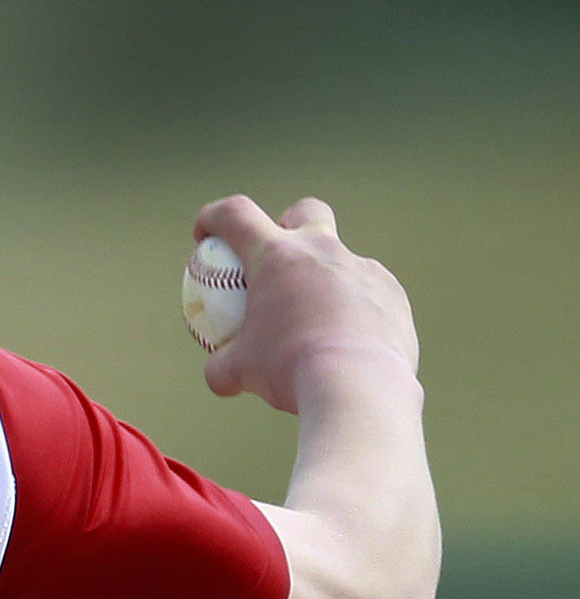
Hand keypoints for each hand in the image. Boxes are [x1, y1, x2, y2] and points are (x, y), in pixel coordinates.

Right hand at [193, 195, 418, 414]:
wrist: (359, 386)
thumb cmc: (290, 370)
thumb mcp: (242, 372)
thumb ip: (223, 367)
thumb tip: (218, 373)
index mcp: (275, 256)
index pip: (235, 214)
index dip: (214, 217)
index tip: (205, 236)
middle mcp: (322, 250)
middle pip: (305, 212)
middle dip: (289, 222)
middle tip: (279, 258)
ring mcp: (363, 268)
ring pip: (342, 260)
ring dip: (325, 280)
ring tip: (318, 321)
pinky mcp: (392, 294)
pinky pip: (369, 293)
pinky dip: (355, 310)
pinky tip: (349, 341)